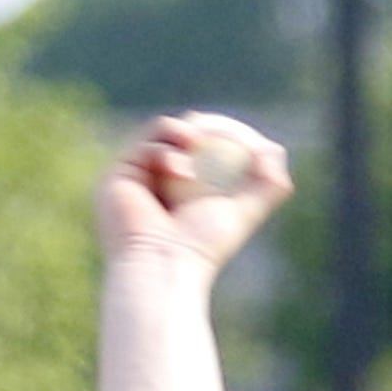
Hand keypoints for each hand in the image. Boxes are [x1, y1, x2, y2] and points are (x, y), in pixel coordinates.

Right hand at [93, 111, 292, 270]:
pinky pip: (146, 143)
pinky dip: (167, 149)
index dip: (226, 135)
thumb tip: (273, 150)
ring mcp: (137, 175)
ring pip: (164, 131)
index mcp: (188, 188)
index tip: (247, 141)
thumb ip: (269, 185)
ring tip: (196, 146)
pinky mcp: (117, 173)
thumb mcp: (246, 211)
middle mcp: (160, 179)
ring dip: (186, 133)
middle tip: (222, 134)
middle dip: (209, 128)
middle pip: (186, 133)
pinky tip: (181, 172)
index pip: (209, 148)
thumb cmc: (205, 245)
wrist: (164, 262)